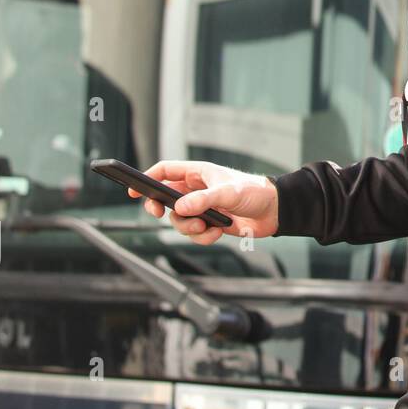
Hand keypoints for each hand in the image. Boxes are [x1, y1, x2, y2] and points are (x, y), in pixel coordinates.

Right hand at [131, 160, 278, 244]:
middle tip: (160, 214)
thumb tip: (180, 207)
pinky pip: (194, 234)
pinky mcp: (209, 224)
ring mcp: (201, 207)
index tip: (133, 191)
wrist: (274, 212)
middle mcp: (196, 190)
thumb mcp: (229, 192)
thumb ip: (203, 200)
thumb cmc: (254, 192)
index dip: (147, 178)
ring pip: (178, 221)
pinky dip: (203, 237)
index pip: (165, 171)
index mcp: (198, 173)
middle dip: (161, 209)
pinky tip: (218, 232)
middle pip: (165, 199)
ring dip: (189, 227)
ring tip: (207, 226)